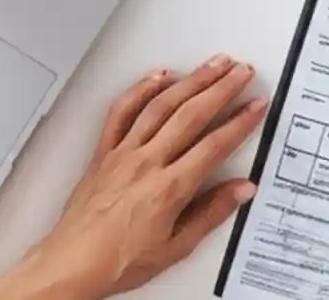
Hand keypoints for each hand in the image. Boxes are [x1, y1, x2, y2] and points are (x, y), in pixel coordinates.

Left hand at [0, 56, 267, 299]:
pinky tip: (159, 76)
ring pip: (161, 105)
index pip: (214, 145)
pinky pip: (122, 112)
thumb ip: (211, 213)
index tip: (256, 106)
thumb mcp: (176, 247)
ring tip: (212, 65)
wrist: (72, 263)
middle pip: (191, 115)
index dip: (240, 122)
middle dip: (222, 88)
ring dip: (190, 81)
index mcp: (169, 189)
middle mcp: (146, 163)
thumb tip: (241, 190)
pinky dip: (141, 89)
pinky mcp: (104, 152)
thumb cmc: (119, 261)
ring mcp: (123, 153)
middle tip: (241, 72)